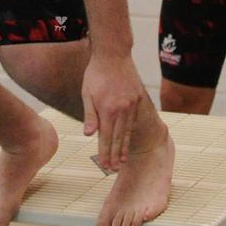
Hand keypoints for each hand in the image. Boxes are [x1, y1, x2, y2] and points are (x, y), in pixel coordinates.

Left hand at [81, 44, 143, 173]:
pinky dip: (131, 133)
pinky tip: (128, 141)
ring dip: (125, 148)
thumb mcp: (87, 94)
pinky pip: (134, 120)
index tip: (105, 166)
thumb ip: (89, 116)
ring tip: (123, 161)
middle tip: (114, 169)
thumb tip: (89, 135)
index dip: (105, 153)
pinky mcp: (138, 99)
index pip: (106, 137)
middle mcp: (122, 109)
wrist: (113, 55)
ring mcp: (132, 105)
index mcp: (108, 109)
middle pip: (119, 138)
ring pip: (128, 131)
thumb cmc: (96, 74)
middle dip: (116, 156)